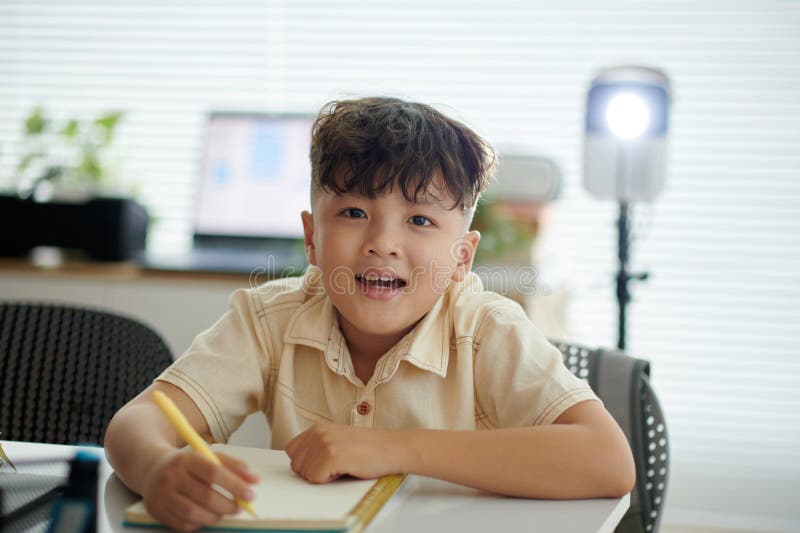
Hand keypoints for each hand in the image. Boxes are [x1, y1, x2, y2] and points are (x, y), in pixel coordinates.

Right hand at [140, 448, 258, 531]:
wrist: (153, 468)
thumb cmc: (187, 464)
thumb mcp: (209, 457)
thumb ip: (234, 466)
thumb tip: (255, 480)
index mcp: (186, 459)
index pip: (214, 472)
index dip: (235, 486)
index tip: (249, 495)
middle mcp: (171, 476)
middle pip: (205, 496)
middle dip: (228, 505)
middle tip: (239, 507)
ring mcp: (161, 495)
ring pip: (194, 513)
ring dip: (215, 516)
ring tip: (224, 512)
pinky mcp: (156, 511)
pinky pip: (182, 524)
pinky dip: (199, 523)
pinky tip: (206, 516)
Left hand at [285, 423, 404, 483]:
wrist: (392, 448)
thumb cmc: (369, 449)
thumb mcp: (337, 440)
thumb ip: (316, 446)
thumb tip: (298, 465)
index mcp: (317, 428)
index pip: (292, 452)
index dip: (306, 463)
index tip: (324, 463)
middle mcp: (318, 433)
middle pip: (296, 466)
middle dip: (313, 472)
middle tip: (337, 465)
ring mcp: (324, 443)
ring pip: (305, 474)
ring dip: (323, 477)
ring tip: (343, 466)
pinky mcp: (332, 456)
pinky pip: (316, 479)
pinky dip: (330, 481)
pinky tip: (346, 469)